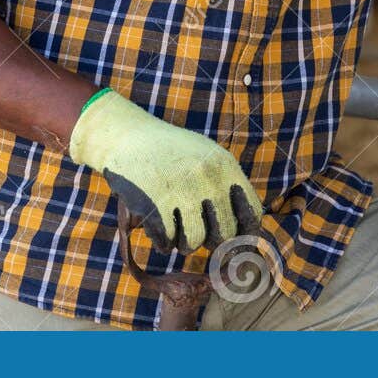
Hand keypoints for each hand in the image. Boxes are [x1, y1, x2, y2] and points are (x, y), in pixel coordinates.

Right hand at [69, 89, 262, 252]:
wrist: (125, 135)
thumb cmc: (169, 151)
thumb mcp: (205, 155)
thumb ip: (226, 186)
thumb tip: (250, 235)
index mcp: (224, 165)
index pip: (252, 213)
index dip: (244, 233)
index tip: (231, 239)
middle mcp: (206, 177)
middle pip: (224, 234)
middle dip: (210, 240)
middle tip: (196, 232)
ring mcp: (180, 190)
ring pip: (193, 242)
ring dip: (183, 243)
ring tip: (175, 228)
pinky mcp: (153, 204)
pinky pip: (166, 242)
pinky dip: (161, 242)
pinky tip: (156, 228)